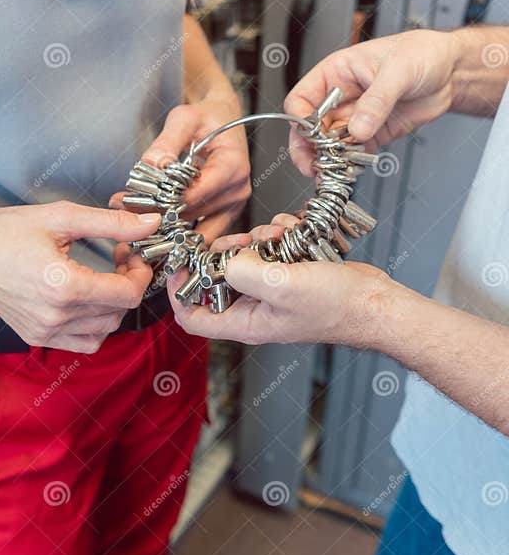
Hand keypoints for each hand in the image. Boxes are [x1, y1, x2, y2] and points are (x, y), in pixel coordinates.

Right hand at [0, 202, 160, 352]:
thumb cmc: (7, 231)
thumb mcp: (63, 218)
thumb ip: (112, 224)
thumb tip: (150, 223)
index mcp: (64, 286)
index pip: (128, 295)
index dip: (141, 273)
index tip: (134, 255)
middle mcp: (56, 316)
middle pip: (120, 311)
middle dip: (128, 284)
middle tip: (120, 259)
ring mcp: (46, 331)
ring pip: (106, 330)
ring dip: (114, 305)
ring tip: (102, 279)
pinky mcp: (38, 338)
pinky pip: (84, 343)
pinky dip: (96, 326)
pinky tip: (88, 301)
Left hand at [110, 93, 250, 243]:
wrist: (226, 120)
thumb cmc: (208, 117)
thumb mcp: (184, 118)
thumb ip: (165, 143)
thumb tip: (150, 167)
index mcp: (231, 166)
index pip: (192, 195)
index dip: (162, 202)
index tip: (133, 201)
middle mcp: (237, 190)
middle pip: (191, 215)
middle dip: (158, 216)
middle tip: (125, 213)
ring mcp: (234, 206)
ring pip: (195, 231)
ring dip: (166, 229)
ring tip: (137, 222)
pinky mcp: (226, 214)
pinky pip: (202, 233)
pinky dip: (179, 233)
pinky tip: (157, 228)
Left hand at [167, 221, 392, 346]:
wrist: (374, 302)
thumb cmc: (335, 306)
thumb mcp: (283, 285)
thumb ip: (244, 272)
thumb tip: (225, 259)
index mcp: (245, 323)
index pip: (193, 318)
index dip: (179, 292)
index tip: (180, 263)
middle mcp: (254, 310)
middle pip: (216, 280)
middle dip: (224, 254)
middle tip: (239, 240)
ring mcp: (272, 293)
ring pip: (244, 260)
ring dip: (256, 240)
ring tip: (276, 234)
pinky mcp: (289, 276)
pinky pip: (270, 252)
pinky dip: (278, 236)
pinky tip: (293, 231)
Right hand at [285, 29, 460, 176]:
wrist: (449, 72)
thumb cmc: (421, 54)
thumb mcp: (398, 70)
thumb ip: (377, 101)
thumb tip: (357, 128)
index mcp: (336, 73)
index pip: (302, 99)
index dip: (300, 119)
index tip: (310, 135)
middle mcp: (340, 97)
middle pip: (309, 128)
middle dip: (308, 149)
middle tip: (312, 166)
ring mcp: (354, 118)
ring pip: (328, 145)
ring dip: (328, 160)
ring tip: (332, 172)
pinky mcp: (370, 134)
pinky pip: (352, 153)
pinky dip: (349, 164)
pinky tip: (352, 169)